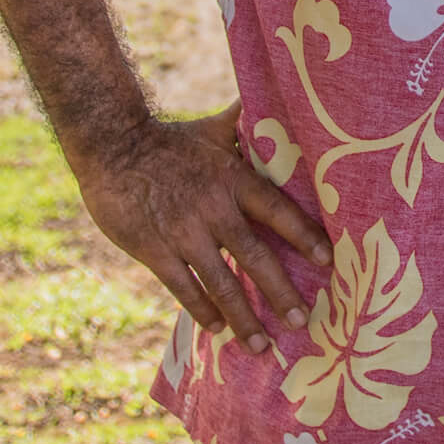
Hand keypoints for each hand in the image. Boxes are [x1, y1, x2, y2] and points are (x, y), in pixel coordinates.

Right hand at [68, 104, 328, 353]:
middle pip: (256, 258)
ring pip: (221, 283)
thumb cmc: (170, 140)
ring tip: (262, 346)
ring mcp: (184, 233)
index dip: (305, 237)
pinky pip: (183, 287)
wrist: (113, 146)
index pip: (279, 212)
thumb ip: (248, 126)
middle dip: (281, 293)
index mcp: (234, 180)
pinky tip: (217, 329)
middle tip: (303, 321)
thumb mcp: (214, 130)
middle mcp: (215, 210)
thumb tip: (276, 97)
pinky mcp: (154, 250)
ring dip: (243, 317)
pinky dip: (202, 310)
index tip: (330, 262)